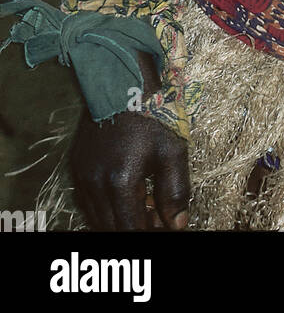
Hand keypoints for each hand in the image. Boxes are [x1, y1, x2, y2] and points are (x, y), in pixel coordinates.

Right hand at [70, 108, 189, 231]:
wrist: (123, 79)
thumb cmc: (152, 112)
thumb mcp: (172, 150)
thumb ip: (175, 191)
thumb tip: (177, 224)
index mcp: (120, 181)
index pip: (132, 229)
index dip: (151, 232)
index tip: (166, 226)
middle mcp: (95, 183)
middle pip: (112, 228)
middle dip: (136, 227)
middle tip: (157, 216)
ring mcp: (83, 174)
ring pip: (97, 217)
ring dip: (119, 218)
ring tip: (144, 204)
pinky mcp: (77, 164)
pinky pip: (88, 200)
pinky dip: (105, 205)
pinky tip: (125, 192)